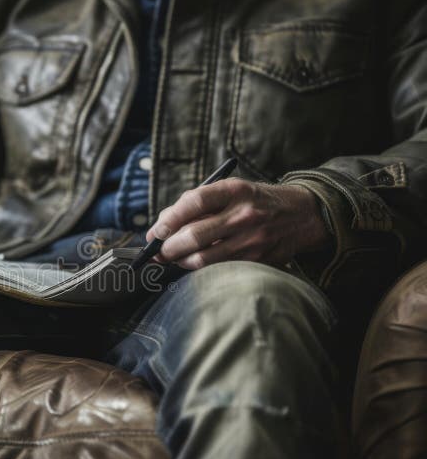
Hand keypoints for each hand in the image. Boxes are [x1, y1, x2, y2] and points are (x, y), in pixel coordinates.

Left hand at [147, 179, 330, 269]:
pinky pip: (217, 268)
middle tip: (157, 251)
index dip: (170, 218)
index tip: (156, 231)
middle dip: (168, 247)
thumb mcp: (231, 191)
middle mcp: (243, 214)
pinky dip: (198, 268)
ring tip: (172, 258)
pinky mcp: (256, 259)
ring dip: (180, 261)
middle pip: (194, 235)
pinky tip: (192, 263)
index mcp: (235, 190)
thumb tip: (162, 225)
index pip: (195, 201)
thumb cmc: (254, 202)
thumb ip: (197, 204)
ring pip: (203, 258)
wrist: (302, 215)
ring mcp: (251, 239)